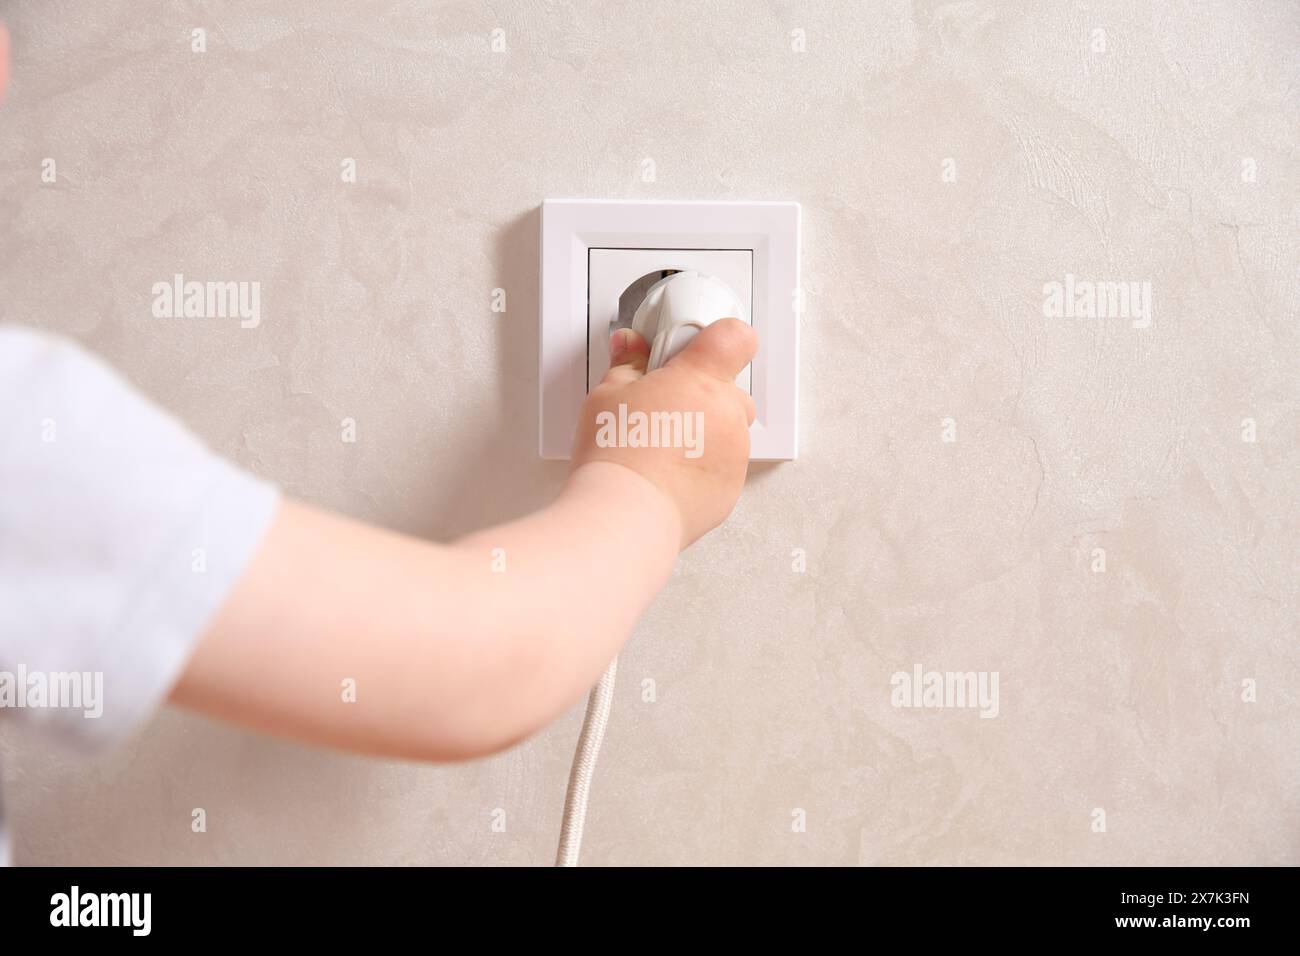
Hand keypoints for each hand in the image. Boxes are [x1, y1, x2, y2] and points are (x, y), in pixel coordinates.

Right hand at [570, 319, 757, 547]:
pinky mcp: (731, 489)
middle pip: (730, 390)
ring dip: (704, 432)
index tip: (700, 347)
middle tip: (664, 405)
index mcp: (701, 379)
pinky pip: (724, 467)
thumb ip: (626, 364)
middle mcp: (727, 414)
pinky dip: (704, 466)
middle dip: (702, 394)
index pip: (736, 338)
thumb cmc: (618, 455)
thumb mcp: (607, 395)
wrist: (627, 516)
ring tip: (662, 445)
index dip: (721, 338)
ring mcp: (734, 453)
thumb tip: (629, 346)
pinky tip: (669, 472)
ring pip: (728, 431)